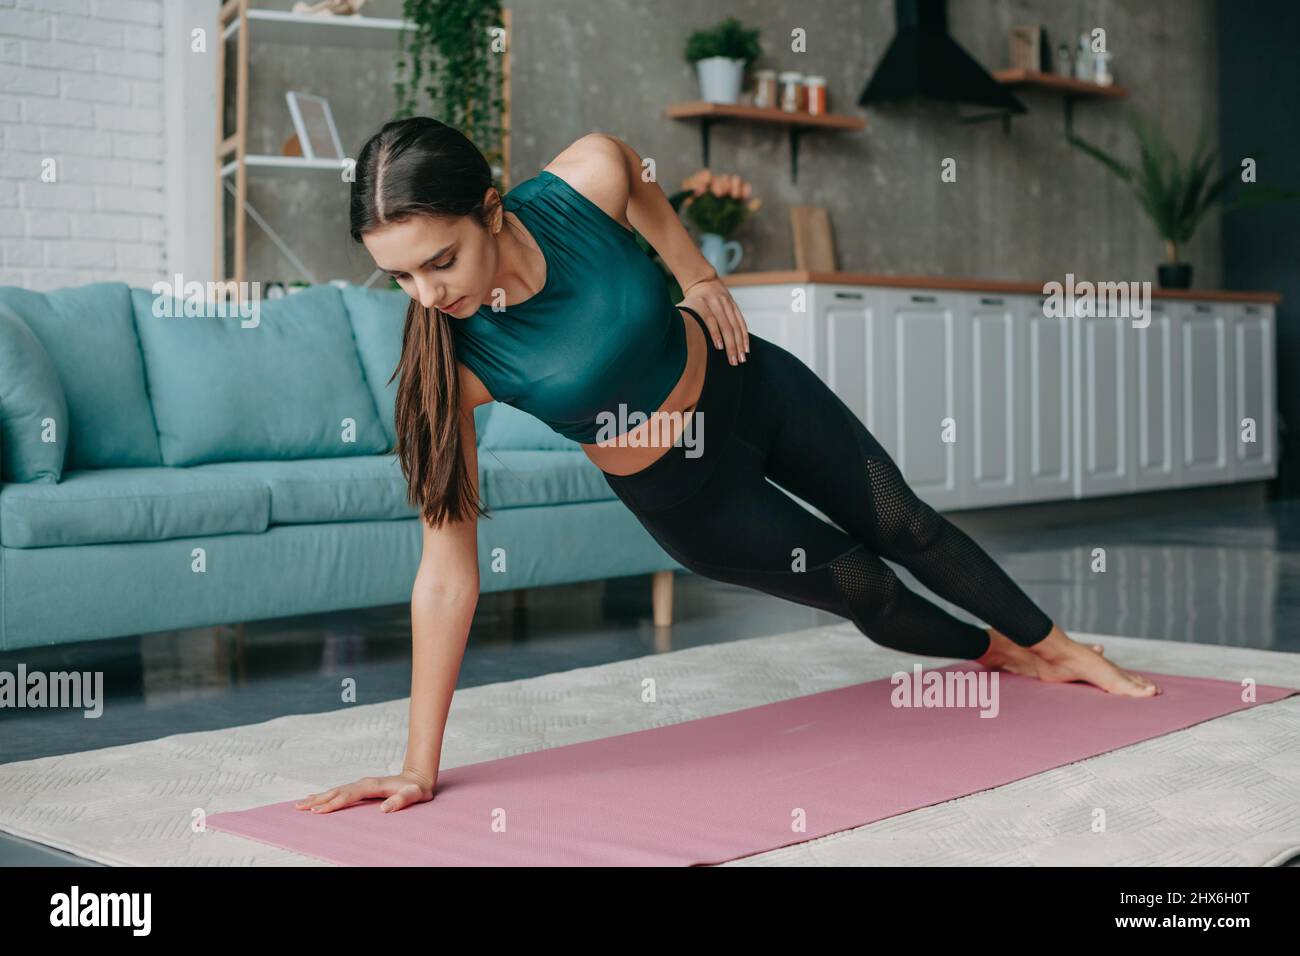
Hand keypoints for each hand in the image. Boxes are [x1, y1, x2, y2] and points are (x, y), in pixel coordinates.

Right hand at [295, 769, 434, 814]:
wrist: (419, 777)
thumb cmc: (417, 789)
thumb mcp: (414, 795)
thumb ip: (401, 801)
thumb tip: (384, 809)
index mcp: (372, 785)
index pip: (348, 796)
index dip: (333, 804)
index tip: (317, 812)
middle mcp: (364, 783)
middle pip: (336, 791)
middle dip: (317, 800)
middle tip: (299, 807)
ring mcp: (362, 784)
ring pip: (336, 790)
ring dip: (318, 797)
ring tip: (300, 804)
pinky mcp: (362, 787)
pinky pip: (340, 791)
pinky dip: (326, 795)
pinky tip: (316, 797)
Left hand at [678, 277, 749, 364]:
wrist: (703, 281)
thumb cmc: (690, 301)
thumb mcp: (684, 307)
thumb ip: (682, 320)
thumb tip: (674, 340)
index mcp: (701, 302)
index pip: (710, 319)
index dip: (715, 333)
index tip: (719, 348)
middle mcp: (716, 302)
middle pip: (726, 325)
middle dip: (731, 345)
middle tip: (733, 361)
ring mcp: (727, 303)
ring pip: (736, 325)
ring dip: (740, 343)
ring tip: (741, 359)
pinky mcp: (734, 306)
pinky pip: (741, 322)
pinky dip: (744, 336)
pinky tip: (746, 348)